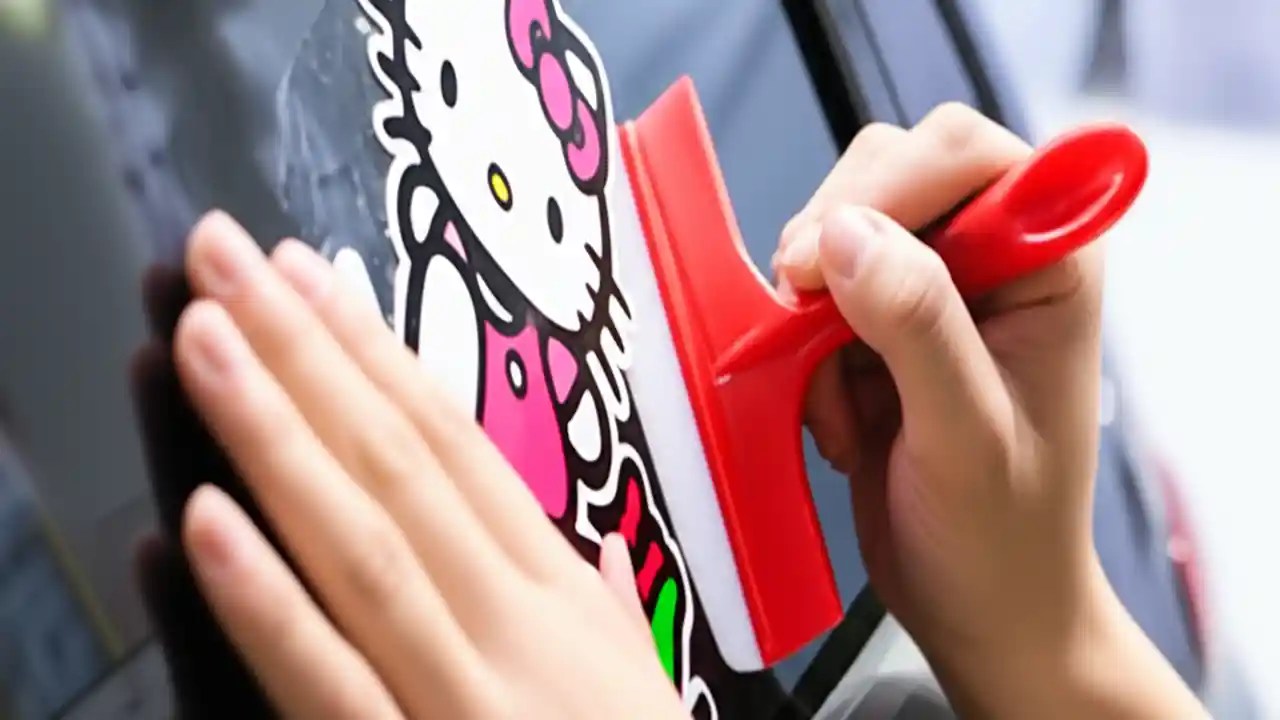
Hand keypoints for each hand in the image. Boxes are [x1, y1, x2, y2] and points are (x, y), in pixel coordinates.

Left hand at [172, 212, 685, 718]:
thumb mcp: (637, 675)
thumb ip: (602, 598)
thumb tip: (582, 538)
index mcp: (559, 592)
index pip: (459, 446)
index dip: (378, 355)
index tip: (313, 277)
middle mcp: (515, 620)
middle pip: (399, 463)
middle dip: (307, 351)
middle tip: (227, 255)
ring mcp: (469, 691)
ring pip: (364, 543)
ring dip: (279, 434)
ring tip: (208, 336)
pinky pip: (337, 682)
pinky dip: (271, 601)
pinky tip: (208, 523)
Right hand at [775, 105, 1203, 717]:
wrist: (978, 605)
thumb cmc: (1001, 538)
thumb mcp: (965, 438)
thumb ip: (917, 328)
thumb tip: (847, 236)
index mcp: (1050, 262)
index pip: (964, 156)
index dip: (888, 189)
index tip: (822, 261)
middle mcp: (995, 258)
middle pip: (890, 172)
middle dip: (832, 245)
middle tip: (804, 323)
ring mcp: (935, 288)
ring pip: (838, 228)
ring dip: (809, 307)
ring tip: (836, 397)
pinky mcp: (882, 325)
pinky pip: (811, 293)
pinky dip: (798, 348)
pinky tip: (835, 416)